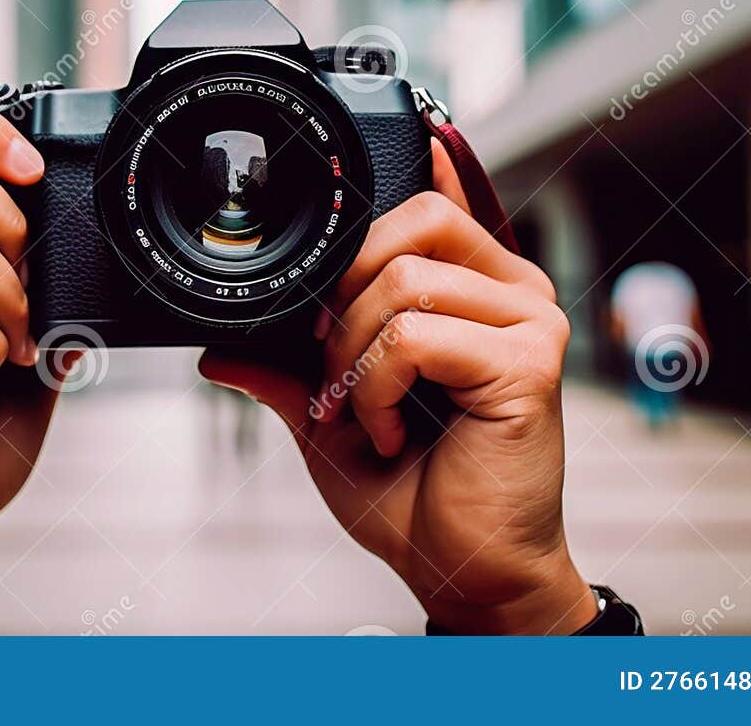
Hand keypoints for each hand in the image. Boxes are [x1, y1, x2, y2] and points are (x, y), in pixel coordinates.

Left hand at [200, 140, 596, 634]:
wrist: (466, 570)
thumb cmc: (416, 495)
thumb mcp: (334, 419)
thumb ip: (290, 372)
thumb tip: (219, 350)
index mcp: (480, 290)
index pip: (440, 199)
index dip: (397, 180)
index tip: (342, 211)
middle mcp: (515, 293)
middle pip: (417, 219)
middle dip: (346, 288)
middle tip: (328, 362)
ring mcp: (530, 323)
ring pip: (404, 280)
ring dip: (352, 354)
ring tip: (360, 412)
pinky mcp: (530, 363)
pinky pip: (415, 337)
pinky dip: (376, 386)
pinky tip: (390, 430)